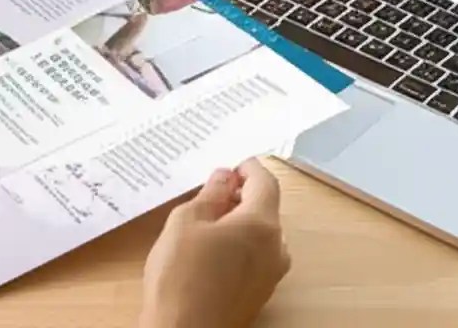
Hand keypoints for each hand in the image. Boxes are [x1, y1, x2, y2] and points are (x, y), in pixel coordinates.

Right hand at [140, 159, 291, 327]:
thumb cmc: (181, 276)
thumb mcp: (187, 221)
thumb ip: (211, 194)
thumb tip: (225, 177)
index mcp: (262, 224)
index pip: (265, 182)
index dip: (249, 168)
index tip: (234, 164)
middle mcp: (275, 248)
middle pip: (265, 209)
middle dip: (242, 196)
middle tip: (213, 192)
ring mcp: (271, 274)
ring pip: (261, 235)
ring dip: (241, 222)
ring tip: (208, 223)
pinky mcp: (260, 293)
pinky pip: (256, 258)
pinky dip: (241, 245)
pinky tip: (213, 251)